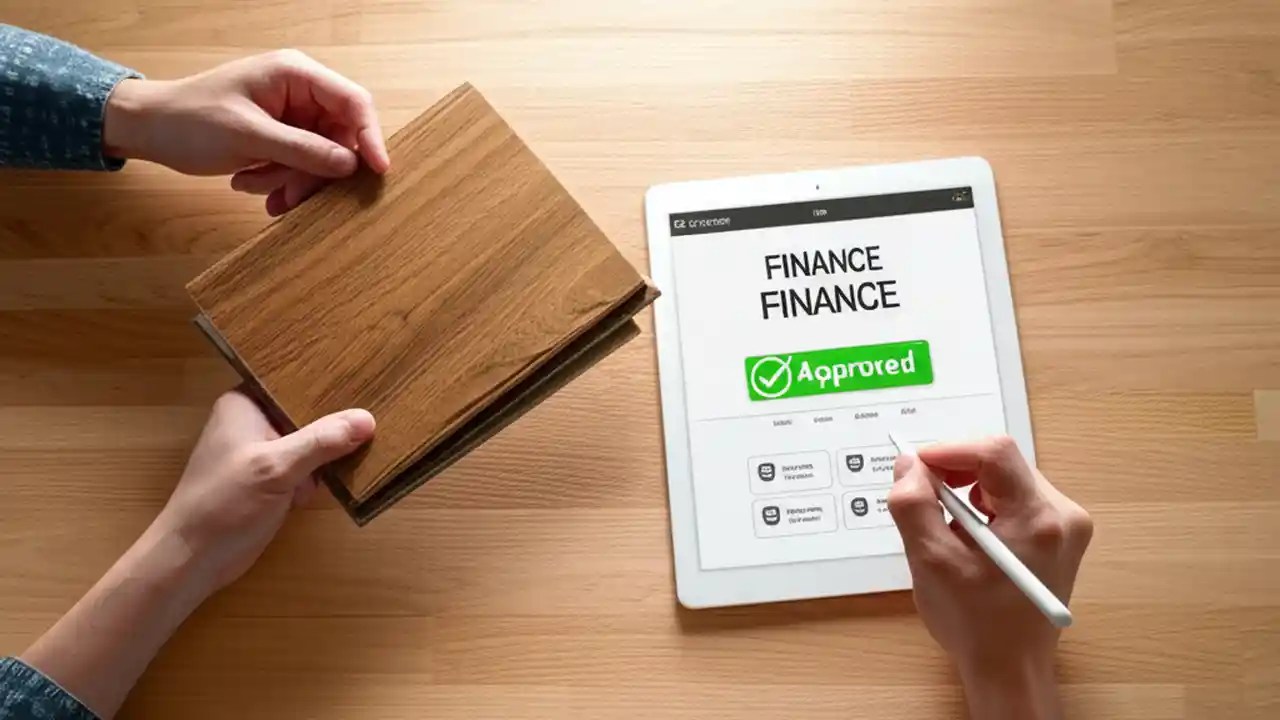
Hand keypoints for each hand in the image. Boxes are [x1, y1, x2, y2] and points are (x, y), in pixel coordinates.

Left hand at [103, 49, 389, 214]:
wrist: (148, 129)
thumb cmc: (189, 120)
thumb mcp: (248, 137)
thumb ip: (302, 150)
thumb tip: (350, 164)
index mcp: (295, 74)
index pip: (353, 102)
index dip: (370, 137)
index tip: (377, 172)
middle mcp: (299, 92)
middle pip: (339, 138)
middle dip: (316, 171)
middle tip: (291, 196)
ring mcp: (291, 115)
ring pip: (320, 158)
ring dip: (292, 180)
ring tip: (255, 187)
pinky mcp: (280, 136)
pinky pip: (299, 165)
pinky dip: (280, 181)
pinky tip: (250, 185)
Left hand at [152, 390, 374, 593]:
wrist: (193, 560)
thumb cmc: (224, 505)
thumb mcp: (276, 469)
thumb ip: (321, 442)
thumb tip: (368, 419)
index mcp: (245, 404)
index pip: (295, 382)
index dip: (329, 384)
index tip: (368, 385)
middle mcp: (253, 422)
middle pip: (307, 412)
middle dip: (335, 425)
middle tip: (375, 423)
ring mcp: (263, 453)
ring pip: (311, 442)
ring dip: (331, 454)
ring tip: (367, 451)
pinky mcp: (271, 480)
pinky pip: (307, 466)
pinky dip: (322, 474)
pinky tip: (344, 477)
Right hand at [888, 436, 1092, 719]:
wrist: (1011, 669)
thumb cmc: (975, 625)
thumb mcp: (930, 563)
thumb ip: (913, 507)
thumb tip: (908, 466)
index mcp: (1038, 520)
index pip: (994, 453)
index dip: (948, 450)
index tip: (916, 468)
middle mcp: (1062, 516)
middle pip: (1000, 462)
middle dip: (955, 473)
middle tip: (925, 499)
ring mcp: (1065, 526)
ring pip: (1004, 479)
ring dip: (968, 492)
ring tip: (948, 528)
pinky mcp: (1058, 535)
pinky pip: (1013, 498)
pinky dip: (983, 507)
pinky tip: (969, 538)